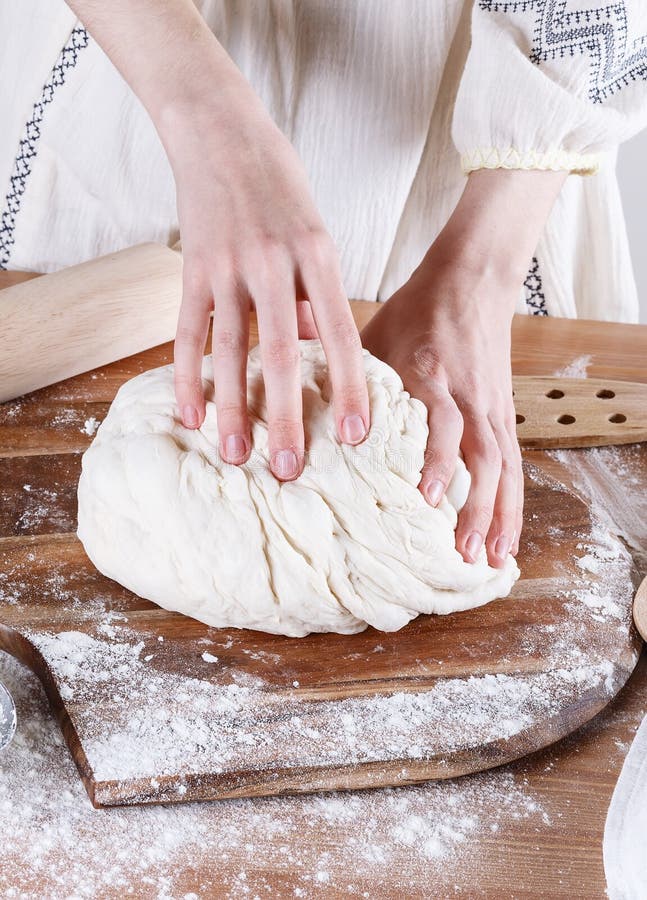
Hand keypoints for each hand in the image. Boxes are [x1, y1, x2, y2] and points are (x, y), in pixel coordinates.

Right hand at [65, 0, 368, 480]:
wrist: (219, 131)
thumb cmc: (279, 184)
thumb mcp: (315, 231)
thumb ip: (316, 293)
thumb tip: (314, 350)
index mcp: (317, 256)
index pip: (340, 334)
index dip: (350, 387)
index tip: (356, 436)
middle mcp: (273, 265)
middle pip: (283, 355)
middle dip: (287, 416)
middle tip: (290, 470)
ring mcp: (227, 268)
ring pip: (230, 353)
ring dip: (233, 410)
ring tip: (236, 457)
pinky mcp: (192, 270)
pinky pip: (188, 333)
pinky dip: (188, 377)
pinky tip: (190, 417)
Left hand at [362, 169, 565, 567]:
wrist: (474, 278)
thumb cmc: (416, 309)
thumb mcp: (375, 332)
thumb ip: (344, 369)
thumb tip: (289, 399)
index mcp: (430, 371)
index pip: (441, 417)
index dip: (436, 456)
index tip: (422, 496)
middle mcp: (466, 393)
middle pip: (483, 454)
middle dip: (475, 504)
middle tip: (458, 550)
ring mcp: (491, 406)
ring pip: (504, 466)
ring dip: (499, 513)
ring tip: (489, 560)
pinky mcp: (503, 413)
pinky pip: (514, 463)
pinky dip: (513, 502)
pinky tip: (506, 538)